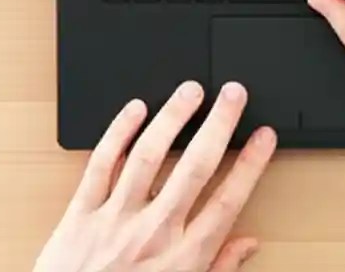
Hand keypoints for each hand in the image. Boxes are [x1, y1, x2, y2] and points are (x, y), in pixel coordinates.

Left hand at [34, 81, 275, 271]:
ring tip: (190, 91)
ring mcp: (115, 220)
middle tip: (233, 95)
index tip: (264, 137)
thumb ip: (218, 269)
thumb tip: (248, 244)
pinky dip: (118, 134)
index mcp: (183, 258)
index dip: (250, 164)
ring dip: (172, 118)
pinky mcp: (80, 215)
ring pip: (148, 157)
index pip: (227, 200)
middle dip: (219, 125)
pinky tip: (135, 110)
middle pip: (195, 168)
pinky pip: (100, 166)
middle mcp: (153, 233)